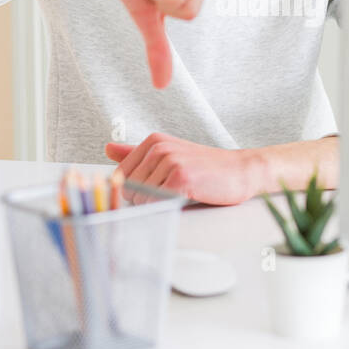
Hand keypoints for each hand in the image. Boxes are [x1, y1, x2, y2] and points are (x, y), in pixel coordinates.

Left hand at [105, 133, 265, 205]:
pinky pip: (157, 203)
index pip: (121, 176)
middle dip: (149, 198)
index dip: (138, 188)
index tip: (160, 186)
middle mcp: (159, 148)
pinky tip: (187, 196)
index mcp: (153, 141)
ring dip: (161, 204)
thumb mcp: (170, 154)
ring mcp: (169, 162)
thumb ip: (136, 153)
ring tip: (182, 192)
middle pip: (129, 189)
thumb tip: (107, 148)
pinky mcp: (180, 179)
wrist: (241, 171)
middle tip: (175, 190)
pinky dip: (169, 207)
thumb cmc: (206, 167)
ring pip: (142, 199)